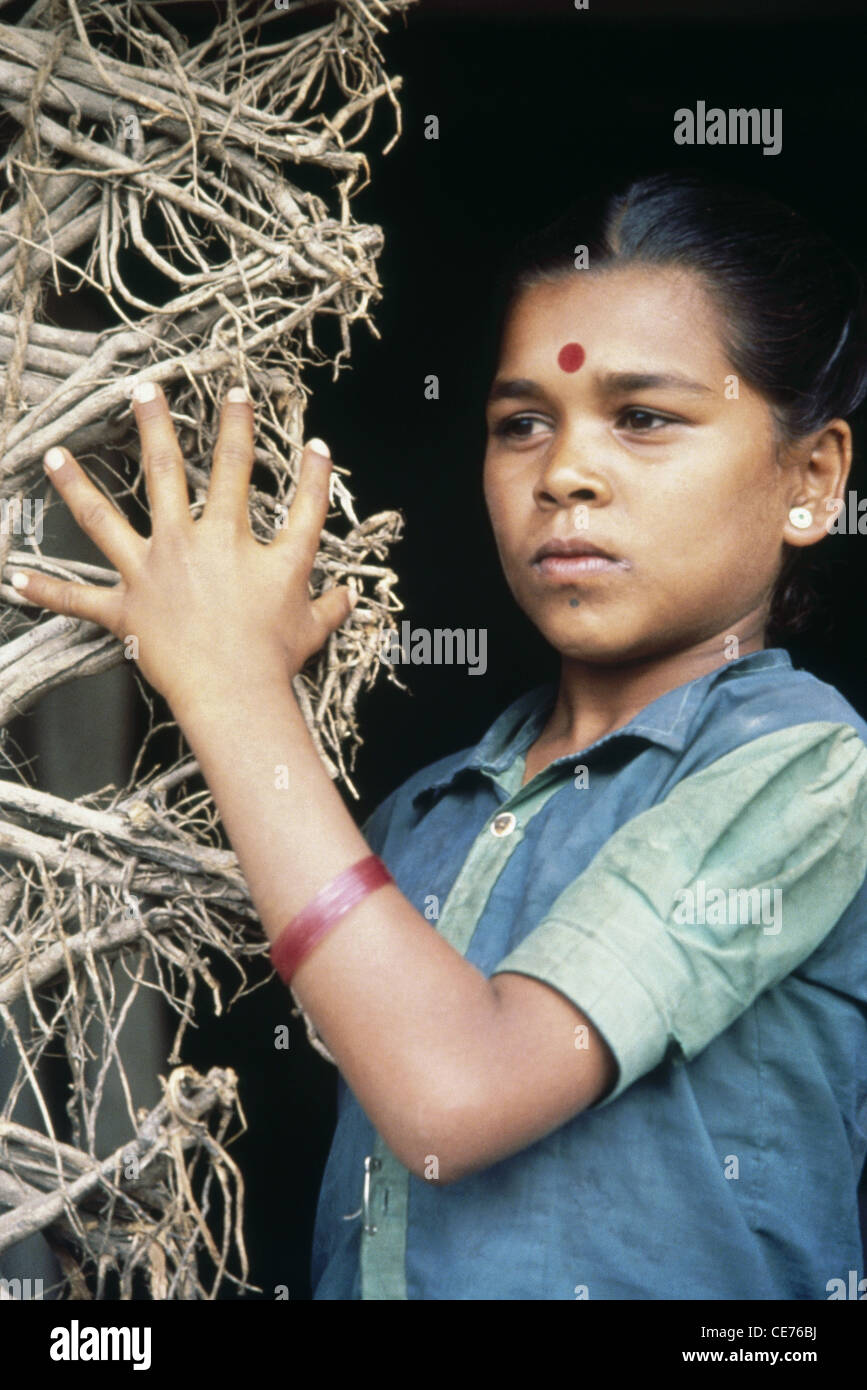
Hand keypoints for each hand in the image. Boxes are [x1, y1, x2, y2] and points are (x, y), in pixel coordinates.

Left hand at [9, 383, 356, 717]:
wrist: (235, 693)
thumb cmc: (274, 657)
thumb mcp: (313, 622)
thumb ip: (331, 603)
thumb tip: (351, 595)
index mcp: (243, 541)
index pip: (260, 479)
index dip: (270, 444)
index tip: (262, 409)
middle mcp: (194, 543)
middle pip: (172, 471)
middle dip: (158, 424)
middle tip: (144, 389)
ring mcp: (153, 572)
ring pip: (105, 517)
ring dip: (76, 483)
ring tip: (53, 453)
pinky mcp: (126, 610)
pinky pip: (79, 599)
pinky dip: (46, 590)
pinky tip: (12, 578)